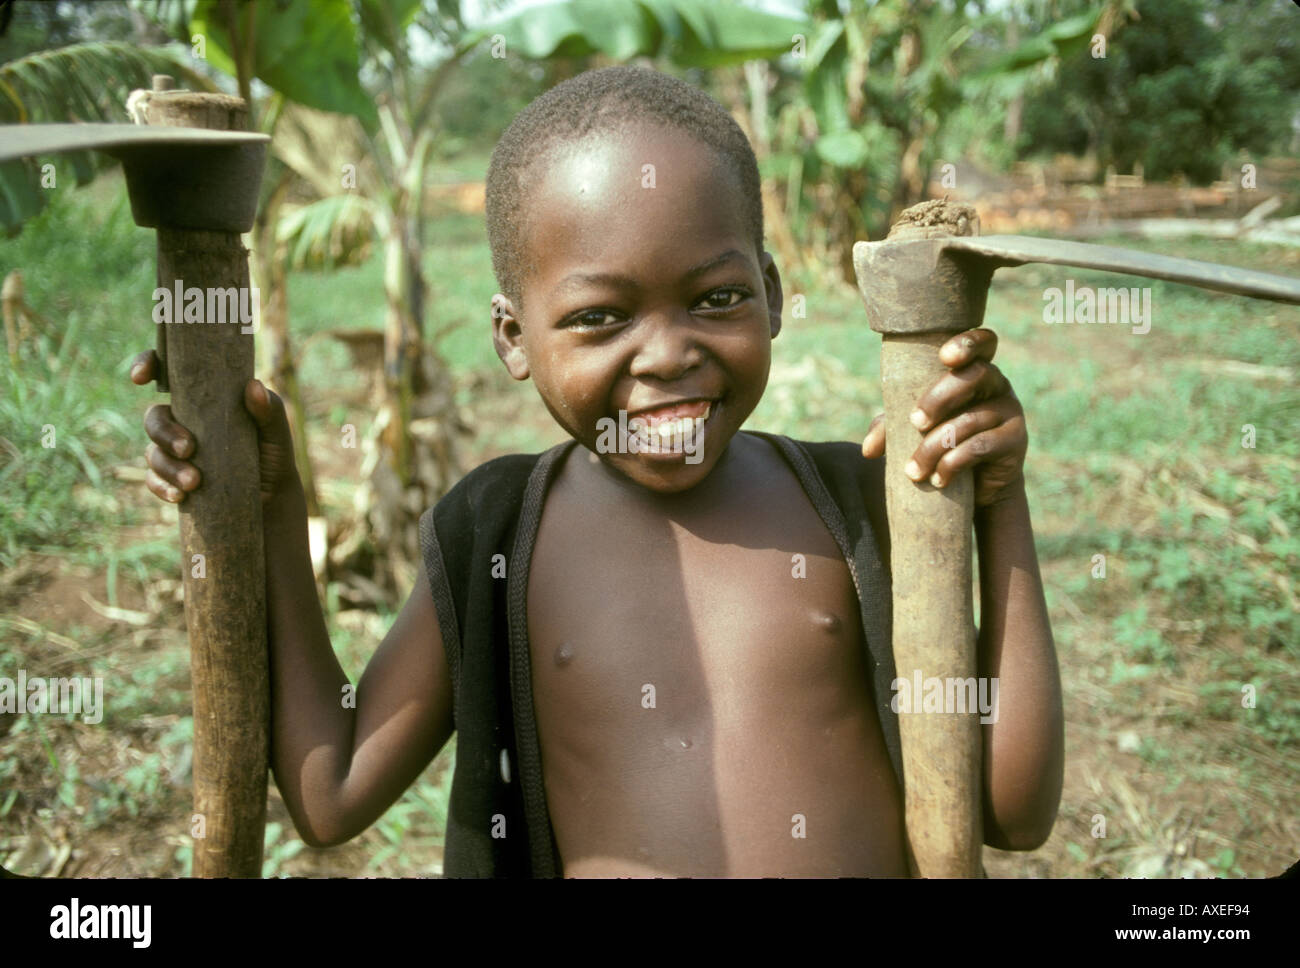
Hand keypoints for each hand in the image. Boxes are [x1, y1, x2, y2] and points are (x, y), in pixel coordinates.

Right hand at [130, 349, 298, 506]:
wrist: (273, 498)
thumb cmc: (273, 455)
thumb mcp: (274, 430)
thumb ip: (268, 409)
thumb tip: (253, 385)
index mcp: (202, 400)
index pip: (167, 373)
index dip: (147, 365)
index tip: (140, 377)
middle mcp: (182, 422)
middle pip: (154, 417)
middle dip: (164, 432)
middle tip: (188, 448)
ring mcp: (173, 452)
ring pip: (153, 452)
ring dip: (169, 467)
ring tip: (194, 482)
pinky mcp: (171, 479)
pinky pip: (154, 481)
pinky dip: (163, 487)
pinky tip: (180, 496)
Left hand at [861, 328, 1026, 507]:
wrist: (976, 488)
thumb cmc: (941, 445)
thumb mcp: (911, 432)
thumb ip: (889, 428)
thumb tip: (868, 450)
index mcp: (973, 371)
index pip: (983, 343)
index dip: (968, 343)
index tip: (944, 356)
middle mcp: (997, 384)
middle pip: (973, 376)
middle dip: (938, 398)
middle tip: (914, 422)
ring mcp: (1010, 411)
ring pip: (969, 420)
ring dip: (934, 447)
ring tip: (913, 471)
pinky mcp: (1015, 441)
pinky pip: (981, 446)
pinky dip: (952, 463)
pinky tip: (938, 479)